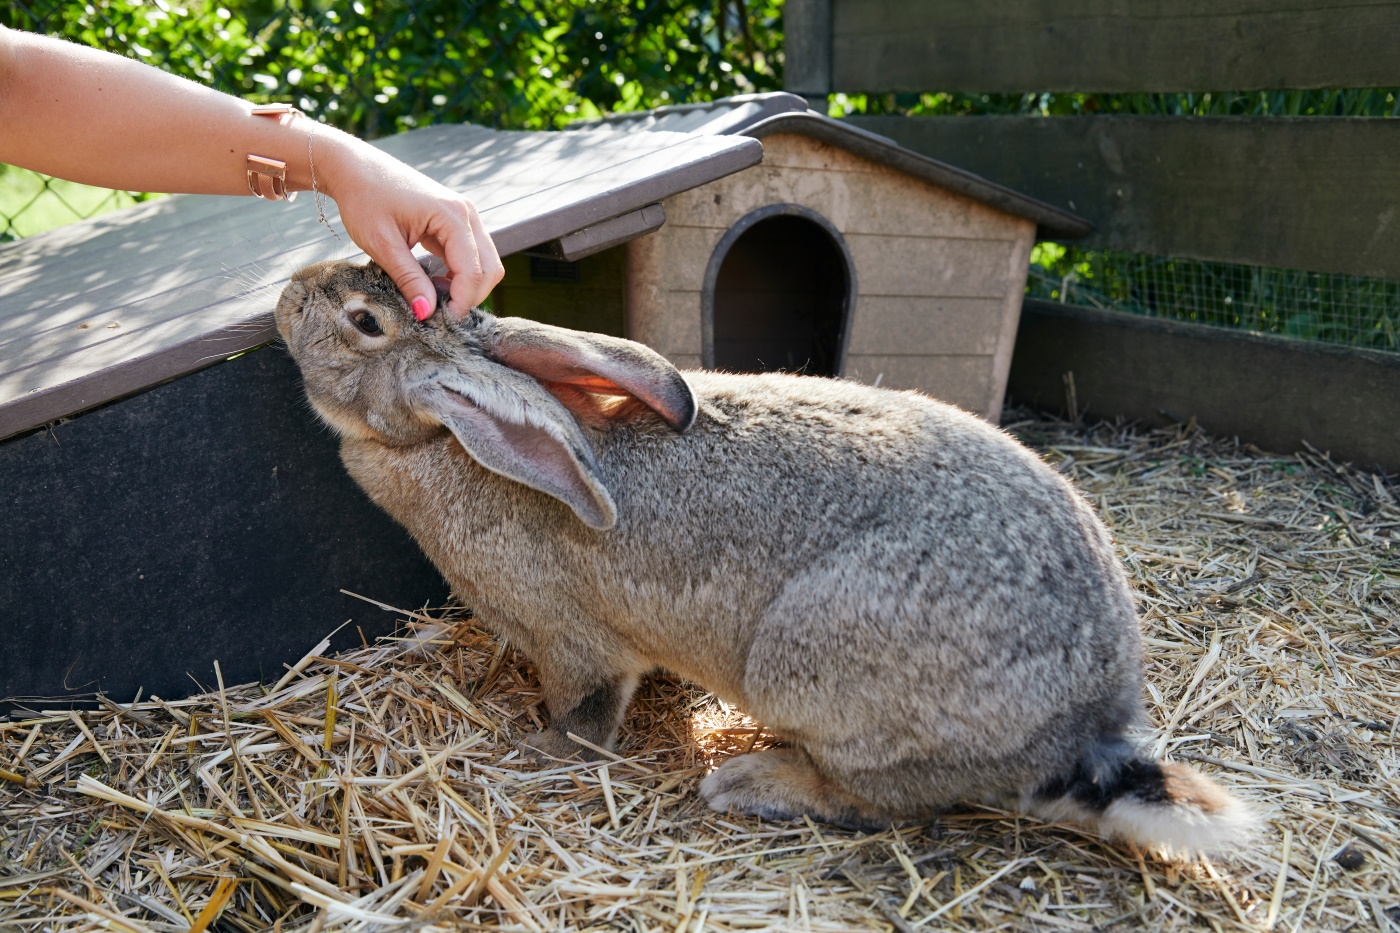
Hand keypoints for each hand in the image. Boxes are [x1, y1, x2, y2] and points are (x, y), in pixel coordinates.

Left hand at [322, 135, 503, 320]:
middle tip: (440, 314)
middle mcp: (467, 213)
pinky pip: (472, 254)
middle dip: (470, 296)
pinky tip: (434, 281)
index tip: (440, 321)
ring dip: (467, 286)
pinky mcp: (457, 221)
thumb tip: (426, 313)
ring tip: (434, 296)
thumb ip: (408, 279)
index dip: (461, 301)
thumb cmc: (364, 198)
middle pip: (490, 268)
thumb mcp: (382, 244)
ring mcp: (465, 215)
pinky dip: (460, 274)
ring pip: (485, 263)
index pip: (473, 271)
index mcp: (452, 215)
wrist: (354, 168)